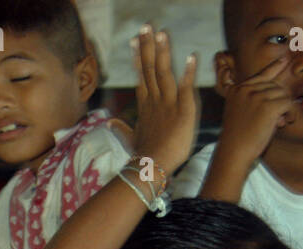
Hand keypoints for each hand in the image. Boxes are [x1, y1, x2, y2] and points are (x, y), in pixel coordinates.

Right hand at [130, 25, 199, 176]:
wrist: (150, 168)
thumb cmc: (142, 156)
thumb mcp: (131, 138)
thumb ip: (122, 127)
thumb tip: (110, 122)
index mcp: (145, 105)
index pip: (141, 75)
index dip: (138, 57)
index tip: (135, 40)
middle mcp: (154, 100)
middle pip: (149, 68)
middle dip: (147, 46)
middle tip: (146, 26)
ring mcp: (167, 104)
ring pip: (163, 73)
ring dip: (162, 52)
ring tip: (161, 33)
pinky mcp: (182, 111)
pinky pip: (186, 88)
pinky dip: (188, 73)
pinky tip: (191, 57)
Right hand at [216, 56, 294, 165]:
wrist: (233, 152)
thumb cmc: (238, 138)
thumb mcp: (241, 113)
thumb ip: (255, 100)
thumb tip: (281, 92)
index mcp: (237, 90)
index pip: (260, 75)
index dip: (273, 68)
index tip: (283, 60)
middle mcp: (246, 90)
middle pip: (276, 86)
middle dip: (280, 102)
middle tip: (278, 119)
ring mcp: (256, 97)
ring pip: (284, 94)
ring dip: (286, 109)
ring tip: (280, 123)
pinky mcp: (268, 106)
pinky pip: (289, 104)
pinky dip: (291, 114)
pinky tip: (284, 123)